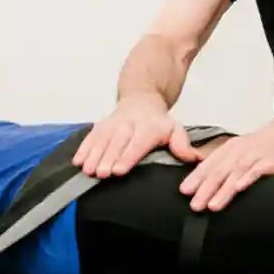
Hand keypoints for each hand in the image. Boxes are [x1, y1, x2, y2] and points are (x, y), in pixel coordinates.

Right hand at [74, 94, 202, 177]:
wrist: (141, 99)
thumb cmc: (159, 122)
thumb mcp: (175, 130)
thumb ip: (182, 145)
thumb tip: (195, 159)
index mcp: (149, 128)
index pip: (137, 143)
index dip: (128, 156)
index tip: (119, 170)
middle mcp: (129, 125)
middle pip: (117, 143)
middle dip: (108, 158)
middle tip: (102, 174)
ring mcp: (113, 124)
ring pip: (102, 139)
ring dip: (94, 155)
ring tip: (88, 170)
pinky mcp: (101, 125)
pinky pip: (91, 136)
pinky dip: (84, 148)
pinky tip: (78, 161)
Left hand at [179, 115, 273, 211]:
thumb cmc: (264, 143)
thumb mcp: (241, 149)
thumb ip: (225, 163)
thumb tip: (207, 179)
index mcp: (229, 149)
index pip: (208, 165)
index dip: (195, 178)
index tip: (184, 191)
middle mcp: (238, 152)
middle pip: (218, 172)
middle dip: (204, 190)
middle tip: (194, 204)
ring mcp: (253, 157)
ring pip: (234, 174)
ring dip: (222, 191)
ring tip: (212, 205)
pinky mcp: (269, 162)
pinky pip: (256, 171)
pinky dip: (247, 179)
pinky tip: (239, 188)